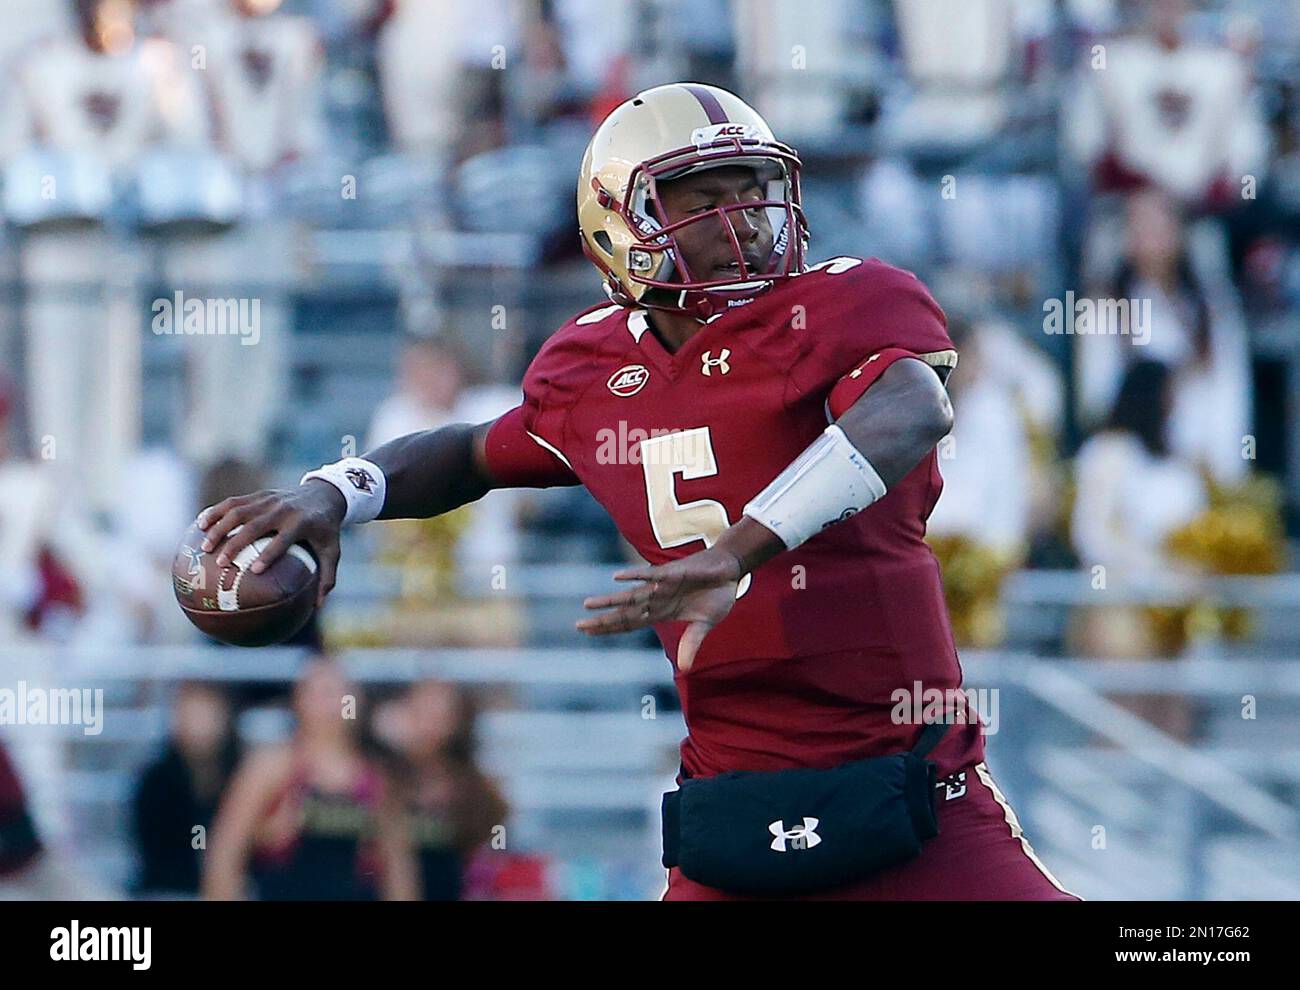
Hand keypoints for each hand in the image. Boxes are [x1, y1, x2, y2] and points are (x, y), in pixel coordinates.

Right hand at [196, 481, 346, 606]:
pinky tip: (200, 524)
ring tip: (205, 547)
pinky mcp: (259, 495)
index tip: (255, 571)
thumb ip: (327, 577)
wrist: (324, 494)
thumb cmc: (326, 529)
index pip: (283, 540)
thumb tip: (317, 606)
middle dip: (236, 543)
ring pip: (239, 512)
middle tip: (221, 562)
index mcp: (301, 524)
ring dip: (219, 528)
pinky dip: (216, 512)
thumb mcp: (332, 550)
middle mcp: (283, 510)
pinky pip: (233, 502)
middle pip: (255, 526)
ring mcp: (269, 500)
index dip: (269, 554)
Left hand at [576, 546, 742, 671]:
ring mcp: (662, 586)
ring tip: (589, 604)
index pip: (631, 623)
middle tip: (578, 625)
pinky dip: (635, 576)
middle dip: (603, 619)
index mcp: (662, 612)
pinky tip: (617, 578)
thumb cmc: (716, 594)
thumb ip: (692, 642)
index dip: (611, 628)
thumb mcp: (705, 623)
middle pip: (625, 612)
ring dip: (611, 600)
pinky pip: (651, 575)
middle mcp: (656, 599)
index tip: (589, 633)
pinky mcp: (672, 573)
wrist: (729, 569)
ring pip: (631, 595)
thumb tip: (684, 668)